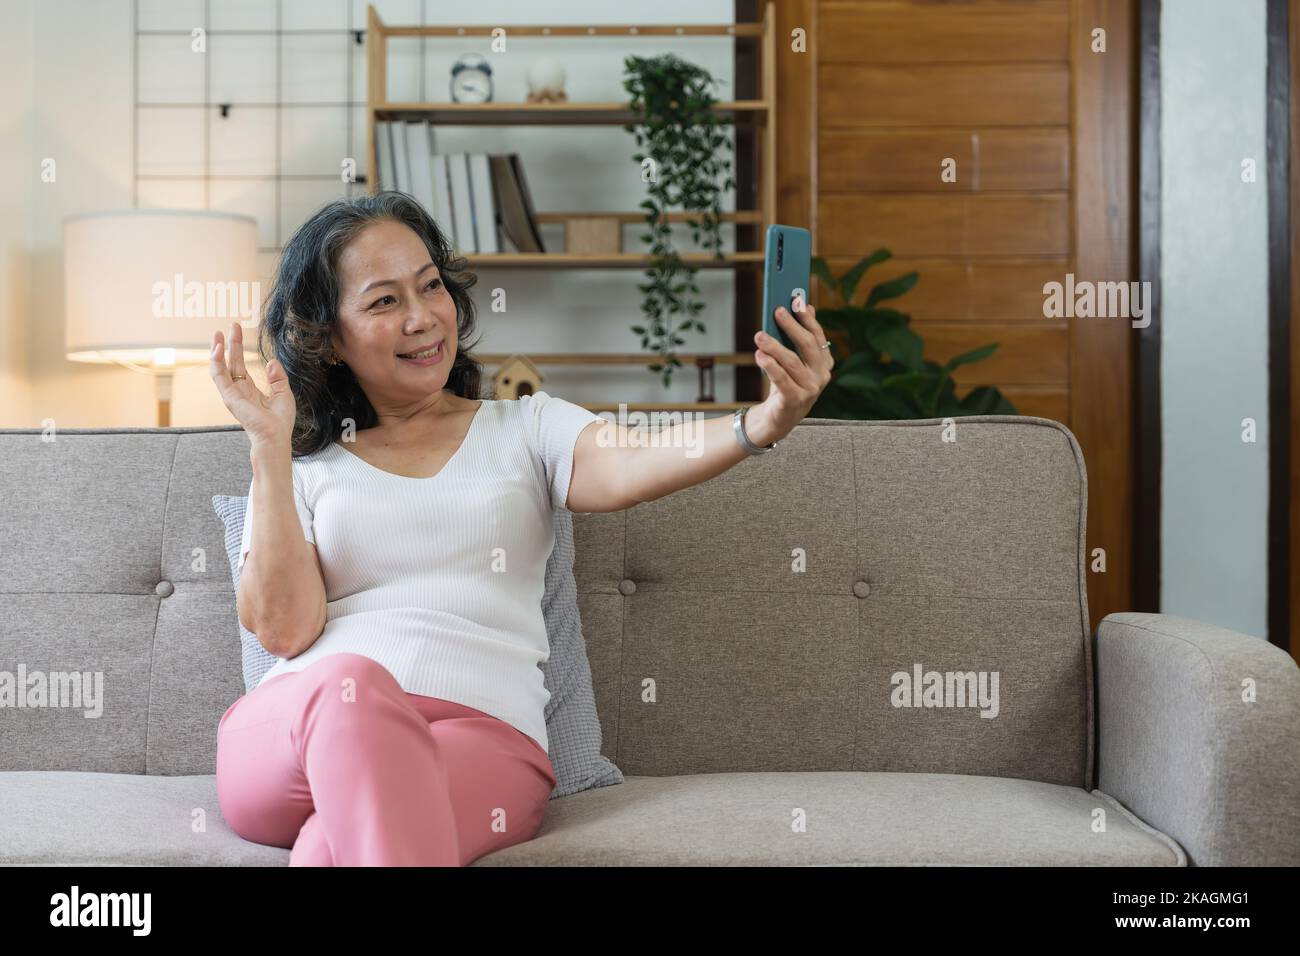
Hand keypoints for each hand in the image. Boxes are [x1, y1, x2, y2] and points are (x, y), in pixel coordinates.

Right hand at [209, 322, 295, 453]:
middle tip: (230, 326)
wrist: (276, 437)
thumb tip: (271, 361)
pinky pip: (219, 376)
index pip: (239, 364)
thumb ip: (277, 377)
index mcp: (248, 390)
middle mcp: (237, 391)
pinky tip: (218, 349)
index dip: (237, 347)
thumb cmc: (280, 421)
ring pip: (219, 368)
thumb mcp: (283, 393)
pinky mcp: (229, 397)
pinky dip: (216, 362)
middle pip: (229, 362)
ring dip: (217, 350)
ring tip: (218, 334)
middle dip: (229, 344)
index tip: (237, 330)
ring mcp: (232, 394)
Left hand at [746, 297, 832, 446]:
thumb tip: (806, 306)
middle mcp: (821, 376)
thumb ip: (801, 336)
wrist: (780, 418)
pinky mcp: (794, 400)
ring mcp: (810, 390)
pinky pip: (781, 379)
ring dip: (774, 346)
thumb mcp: (795, 360)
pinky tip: (759, 355)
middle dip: (792, 326)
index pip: (817, 336)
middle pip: (807, 346)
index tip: (796, 300)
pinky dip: (770, 366)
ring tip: (759, 336)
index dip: (807, 318)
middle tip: (777, 311)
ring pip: (792, 362)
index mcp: (824, 363)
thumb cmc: (787, 384)